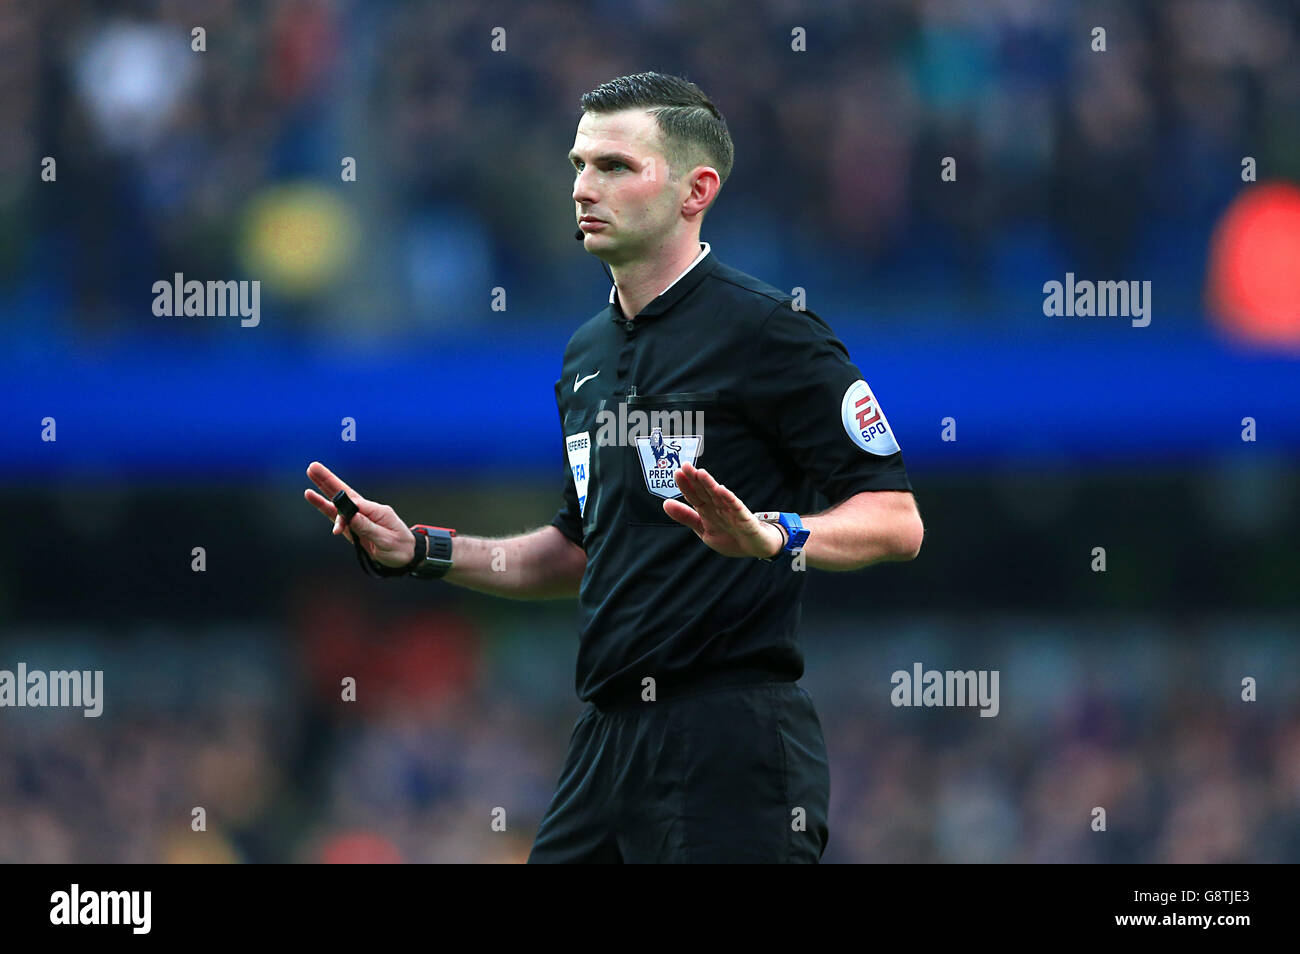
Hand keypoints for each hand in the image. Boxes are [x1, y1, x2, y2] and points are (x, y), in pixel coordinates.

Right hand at [303, 461, 416, 566]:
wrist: (406, 556)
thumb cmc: (399, 548)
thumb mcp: (386, 540)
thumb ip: (368, 528)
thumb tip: (352, 517)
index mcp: (377, 511)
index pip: (355, 506)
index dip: (343, 514)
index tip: (339, 529)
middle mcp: (366, 510)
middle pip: (344, 493)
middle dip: (328, 480)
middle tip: (313, 467)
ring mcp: (358, 517)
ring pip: (337, 501)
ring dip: (323, 488)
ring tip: (310, 474)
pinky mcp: (353, 526)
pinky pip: (336, 515)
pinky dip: (324, 506)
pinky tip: (313, 496)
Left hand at [662, 461, 784, 558]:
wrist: (756, 549)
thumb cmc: (730, 537)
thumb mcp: (704, 530)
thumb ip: (686, 517)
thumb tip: (665, 504)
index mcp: (708, 510)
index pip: (694, 495)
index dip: (685, 485)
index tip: (676, 473)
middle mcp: (719, 507)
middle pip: (705, 491)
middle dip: (695, 479)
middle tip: (685, 465)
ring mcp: (732, 511)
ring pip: (719, 496)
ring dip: (710, 485)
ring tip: (701, 474)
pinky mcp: (745, 519)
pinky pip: (736, 507)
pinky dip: (729, 499)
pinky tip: (722, 490)